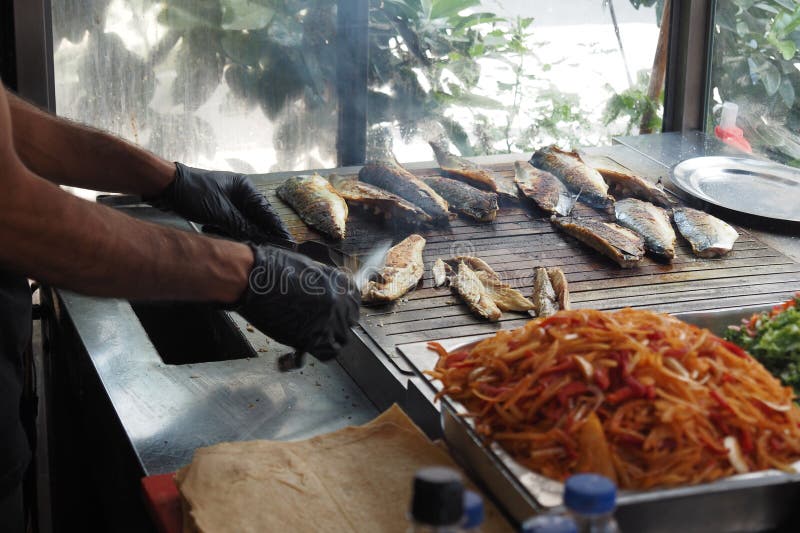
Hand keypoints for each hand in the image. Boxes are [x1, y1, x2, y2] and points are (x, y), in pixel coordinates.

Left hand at [148, 163, 293, 245]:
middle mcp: (241, 194)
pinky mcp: (219, 208)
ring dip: (247, 234)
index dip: (278, 229)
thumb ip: (242, 226)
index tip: (288, 244)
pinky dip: (234, 232)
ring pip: (245, 222)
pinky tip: (235, 239)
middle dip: (264, 234)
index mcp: (246, 188)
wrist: (166, 186)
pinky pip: (233, 223)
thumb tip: (261, 240)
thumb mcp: (220, 212)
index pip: (267, 212)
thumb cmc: (194, 193)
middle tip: (276, 251)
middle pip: (258, 218)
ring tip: (259, 248)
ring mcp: (230, 201)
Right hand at [235, 245, 359, 360]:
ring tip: (311, 340)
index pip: (354, 300)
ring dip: (327, 341)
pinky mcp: (312, 339)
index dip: (343, 308)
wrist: (253, 279)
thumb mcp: (306, 266)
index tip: (336, 312)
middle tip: (320, 327)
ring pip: (341, 340)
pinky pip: (326, 354)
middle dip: (337, 325)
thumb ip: (320, 281)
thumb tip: (321, 292)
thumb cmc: (271, 268)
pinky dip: (312, 355)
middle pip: (349, 321)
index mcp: (338, 282)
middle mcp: (338, 302)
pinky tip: (294, 354)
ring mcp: (328, 322)